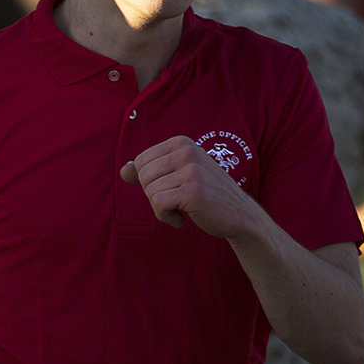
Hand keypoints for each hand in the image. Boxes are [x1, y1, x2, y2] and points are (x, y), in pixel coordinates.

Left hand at [119, 136, 260, 237]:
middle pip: (143, 175)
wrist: (240, 216)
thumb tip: (123, 170)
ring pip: (150, 191)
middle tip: (175, 200)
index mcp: (182, 143)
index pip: (140, 161)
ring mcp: (192, 171)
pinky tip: (180, 219)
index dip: (149, 181)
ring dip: (160, 208)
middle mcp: (187, 152)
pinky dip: (165, 216)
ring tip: (180, 209)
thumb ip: (150, 171)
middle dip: (153, 194)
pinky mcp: (193, 192)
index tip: (170, 188)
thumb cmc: (206, 195)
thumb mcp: (178, 176)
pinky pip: (157, 204)